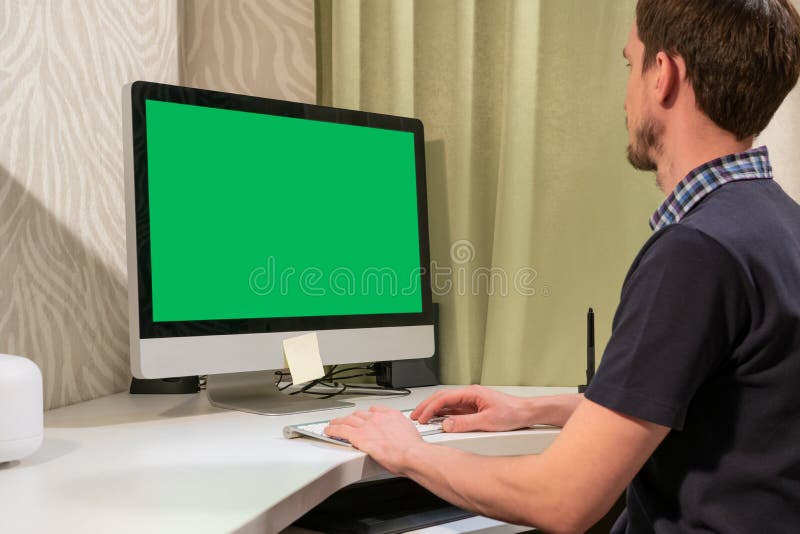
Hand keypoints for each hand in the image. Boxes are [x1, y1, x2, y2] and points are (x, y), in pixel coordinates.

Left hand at [325, 405, 426, 474]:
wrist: (411, 454)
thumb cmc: (413, 449)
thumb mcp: (410, 433)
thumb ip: (401, 432)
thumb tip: (402, 439)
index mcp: (391, 415)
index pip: (375, 410)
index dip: (368, 414)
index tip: (365, 417)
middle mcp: (377, 417)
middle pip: (359, 414)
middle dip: (352, 418)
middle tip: (347, 421)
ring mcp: (367, 426)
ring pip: (348, 420)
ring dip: (339, 422)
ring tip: (334, 424)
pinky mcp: (358, 436)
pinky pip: (341, 430)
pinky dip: (333, 430)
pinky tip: (329, 431)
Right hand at [411, 385, 528, 432]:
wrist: (527, 413)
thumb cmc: (513, 413)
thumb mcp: (488, 421)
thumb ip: (466, 423)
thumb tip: (447, 425)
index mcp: (471, 393)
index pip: (444, 398)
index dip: (429, 408)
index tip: (421, 418)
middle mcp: (470, 395)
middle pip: (442, 398)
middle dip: (426, 407)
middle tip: (415, 417)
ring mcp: (472, 401)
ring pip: (447, 403)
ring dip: (434, 410)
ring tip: (423, 419)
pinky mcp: (475, 408)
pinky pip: (454, 410)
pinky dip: (443, 415)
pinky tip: (439, 421)